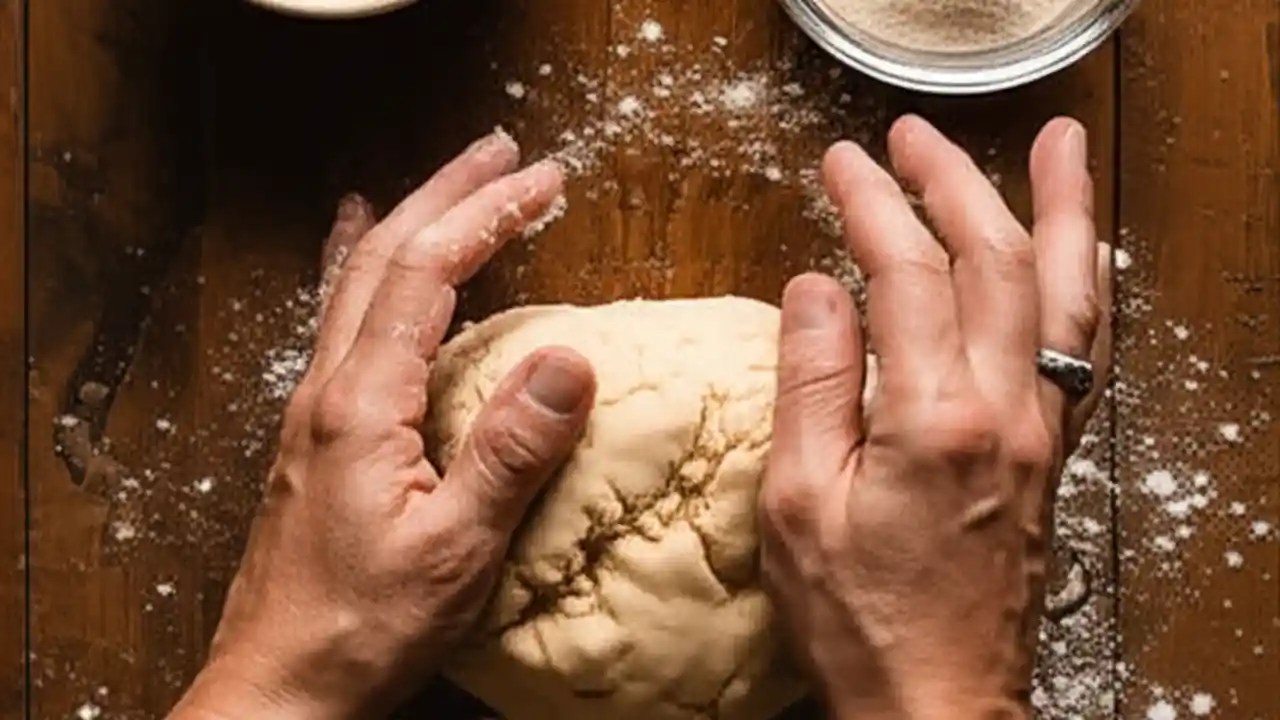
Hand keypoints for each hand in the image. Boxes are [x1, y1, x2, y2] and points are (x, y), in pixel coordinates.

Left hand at [171, 132, 595, 719]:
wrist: (280, 686)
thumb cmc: (363, 627)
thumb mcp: (456, 548)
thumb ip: (511, 452)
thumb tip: (570, 359)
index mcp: (362, 405)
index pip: (425, 275)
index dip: (485, 215)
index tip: (543, 179)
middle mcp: (329, 390)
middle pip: (383, 257)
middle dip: (447, 193)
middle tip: (504, 150)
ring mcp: (317, 409)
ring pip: (358, 281)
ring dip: (411, 219)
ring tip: (453, 180)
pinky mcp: (320, 433)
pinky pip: (341, 320)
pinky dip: (363, 267)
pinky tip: (360, 250)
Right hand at [759, 116, 1110, 718]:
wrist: (940, 704)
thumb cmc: (862, 620)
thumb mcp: (802, 506)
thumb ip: (812, 386)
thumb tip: (816, 289)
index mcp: (936, 419)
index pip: (906, 275)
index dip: (871, 206)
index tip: (839, 165)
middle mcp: (1008, 412)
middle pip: (996, 261)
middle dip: (953, 183)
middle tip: (910, 138)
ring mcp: (1041, 432)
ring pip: (1067, 294)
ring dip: (1060, 210)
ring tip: (1059, 148)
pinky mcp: (1050, 455)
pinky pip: (1082, 347)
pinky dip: (1081, 284)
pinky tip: (1077, 256)